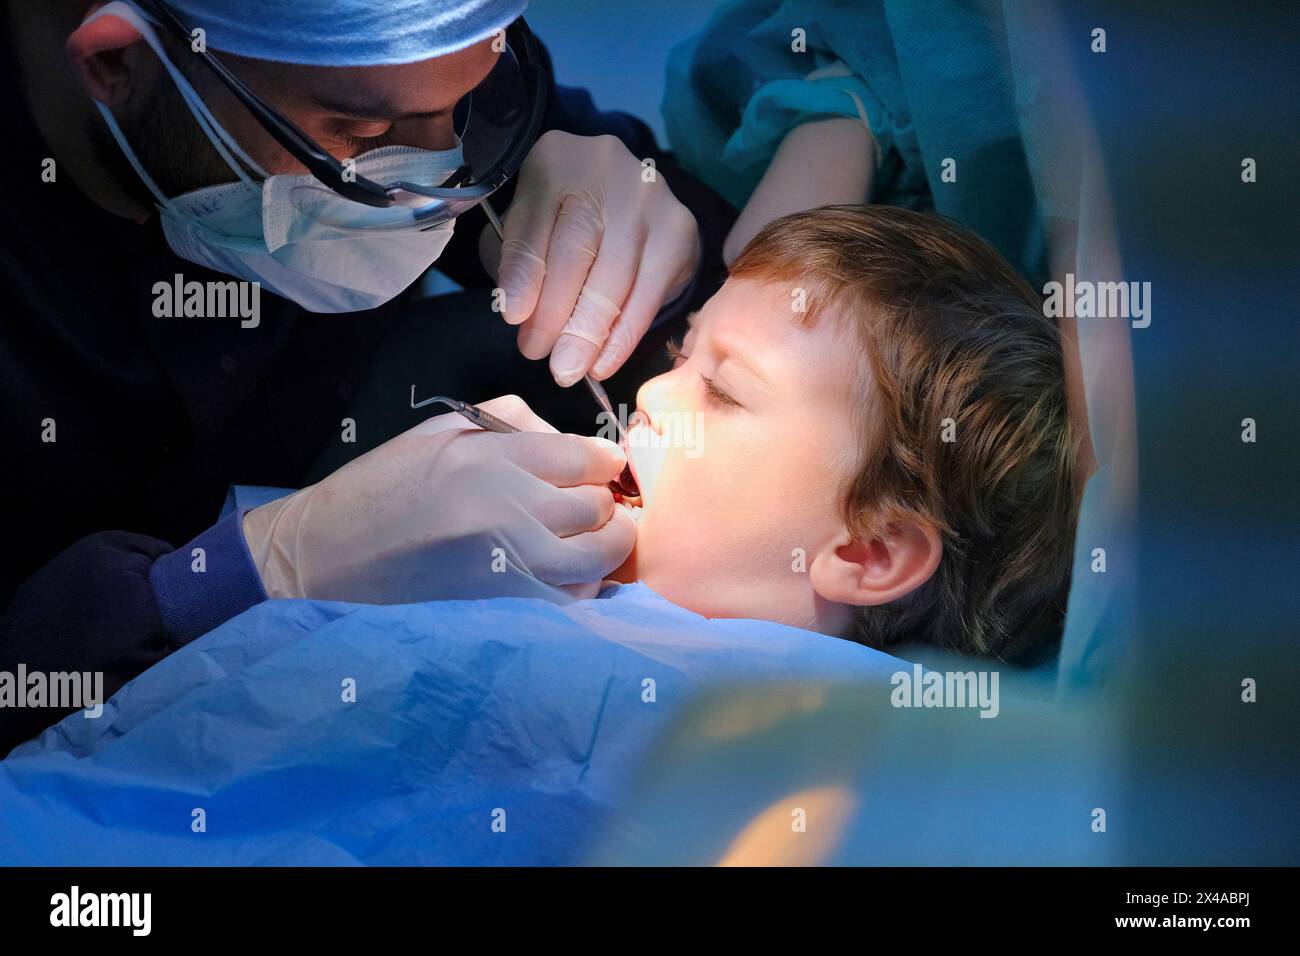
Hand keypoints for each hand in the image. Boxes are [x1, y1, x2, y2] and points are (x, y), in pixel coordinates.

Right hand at [242, 396, 635, 603]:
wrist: (328, 556)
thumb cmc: (382, 487)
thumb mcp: (441, 430)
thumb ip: (513, 422)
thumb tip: (572, 442)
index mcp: (491, 459)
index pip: (587, 457)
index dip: (605, 461)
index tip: (603, 465)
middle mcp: (508, 510)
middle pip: (598, 506)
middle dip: (606, 502)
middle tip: (592, 500)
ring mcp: (509, 563)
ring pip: (597, 556)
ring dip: (606, 545)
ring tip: (592, 535)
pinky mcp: (503, 603)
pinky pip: (572, 598)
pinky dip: (583, 584)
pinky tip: (566, 569)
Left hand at [494, 131, 699, 385]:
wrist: (626, 198)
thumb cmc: (564, 219)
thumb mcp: (529, 225)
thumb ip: (516, 260)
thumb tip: (520, 313)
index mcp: (556, 159)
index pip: (535, 222)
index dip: (525, 273)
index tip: (514, 317)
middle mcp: (607, 168)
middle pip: (578, 251)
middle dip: (557, 314)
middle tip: (540, 357)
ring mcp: (650, 198)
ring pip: (616, 278)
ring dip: (589, 334)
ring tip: (568, 369)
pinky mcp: (679, 230)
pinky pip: (649, 294)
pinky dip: (624, 336)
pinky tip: (603, 361)